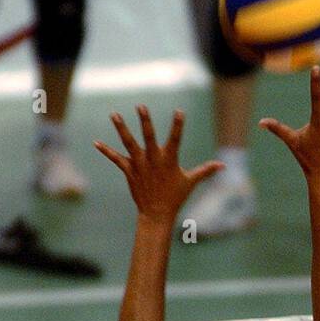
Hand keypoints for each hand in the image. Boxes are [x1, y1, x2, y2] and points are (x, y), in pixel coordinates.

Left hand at [94, 106, 221, 223]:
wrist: (157, 214)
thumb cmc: (176, 197)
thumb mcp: (191, 182)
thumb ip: (206, 171)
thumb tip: (223, 166)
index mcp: (169, 160)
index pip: (176, 139)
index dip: (178, 125)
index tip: (179, 111)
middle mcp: (154, 160)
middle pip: (149, 136)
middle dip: (145, 121)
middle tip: (141, 106)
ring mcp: (140, 165)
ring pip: (129, 143)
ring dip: (121, 128)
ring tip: (114, 114)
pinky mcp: (129, 171)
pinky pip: (116, 159)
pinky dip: (106, 151)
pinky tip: (96, 142)